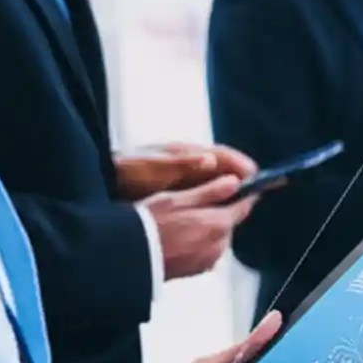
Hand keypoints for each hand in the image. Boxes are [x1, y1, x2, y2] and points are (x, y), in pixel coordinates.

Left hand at [116, 143, 256, 200]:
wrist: (103, 178)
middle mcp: (190, 160)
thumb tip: (210, 159)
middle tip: (257, 195)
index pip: (225, 156)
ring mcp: (185, 171)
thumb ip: (183, 164)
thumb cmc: (128, 172)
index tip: (259, 179)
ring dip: (230, 189)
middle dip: (242, 179)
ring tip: (242, 206)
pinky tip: (217, 209)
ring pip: (216, 179)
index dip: (243, 166)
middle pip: (224, 168)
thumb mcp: (155, 168)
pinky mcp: (178, 184)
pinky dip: (216, 196)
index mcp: (188, 153)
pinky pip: (206, 188)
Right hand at [143, 175, 257, 279]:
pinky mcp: (196, 270)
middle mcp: (220, 245)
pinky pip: (205, 251)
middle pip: (229, 222)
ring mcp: (209, 260)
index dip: (244, 194)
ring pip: (217, 237)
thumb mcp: (177, 198)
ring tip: (181, 220)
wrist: (129, 259)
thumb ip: (210, 191)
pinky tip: (177, 237)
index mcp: (219, 224)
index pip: (244, 206)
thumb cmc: (148, 225)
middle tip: (195, 201)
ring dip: (206, 228)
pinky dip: (197, 242)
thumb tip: (234, 182)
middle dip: (218, 211)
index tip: (241, 186)